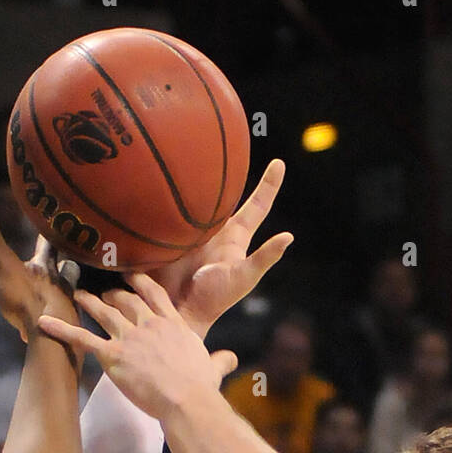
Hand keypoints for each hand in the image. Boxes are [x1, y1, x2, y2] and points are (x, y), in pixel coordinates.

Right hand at [0, 192, 80, 348]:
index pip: (48, 243)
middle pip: (68, 269)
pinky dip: (57, 325)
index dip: (49, 232)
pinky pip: (63, 326)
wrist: (49, 340)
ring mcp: (66, 309)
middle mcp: (60, 286)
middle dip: (65, 263)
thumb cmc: (25, 300)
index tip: (54, 221)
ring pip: (68, 296)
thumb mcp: (1, 264)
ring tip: (63, 294)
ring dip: (65, 293)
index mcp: (44, 268)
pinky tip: (52, 332)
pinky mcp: (67, 332)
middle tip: (65, 258)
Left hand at [38, 275, 237, 419]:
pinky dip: (61, 329)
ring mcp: (129, 337)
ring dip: (89, 302)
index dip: (140, 283)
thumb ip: (220, 361)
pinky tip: (43, 322)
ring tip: (77, 294)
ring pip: (104, 312)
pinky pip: (82, 339)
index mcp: (172, 324)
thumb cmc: (201, 388)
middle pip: (126, 300)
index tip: (130, 275)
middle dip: (112, 294)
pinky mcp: (113, 355)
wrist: (187, 400)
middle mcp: (149, 324)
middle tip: (102, 291)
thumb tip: (232, 360)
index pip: (154, 295)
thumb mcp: (213, 369)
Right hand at [137, 160, 292, 337]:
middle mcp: (212, 230)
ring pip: (195, 196)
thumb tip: (289, 236)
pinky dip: (165, 193)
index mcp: (233, 237)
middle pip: (224, 193)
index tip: (280, 163)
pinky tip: (162, 172)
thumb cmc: (212, 300)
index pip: (256, 207)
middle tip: (233, 139)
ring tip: (199, 147)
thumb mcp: (241, 278)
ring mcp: (188, 230)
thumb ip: (263, 258)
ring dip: (196, 175)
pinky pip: (168, 210)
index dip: (269, 185)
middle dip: (228, 169)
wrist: (175, 313)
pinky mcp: (166, 234)